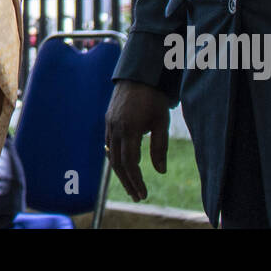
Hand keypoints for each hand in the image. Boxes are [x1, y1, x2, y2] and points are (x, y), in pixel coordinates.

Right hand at [105, 80, 169, 201]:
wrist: (138, 73)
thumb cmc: (153, 97)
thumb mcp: (161, 121)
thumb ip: (160, 147)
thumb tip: (160, 171)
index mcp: (129, 129)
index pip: (130, 163)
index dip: (136, 181)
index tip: (144, 194)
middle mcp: (115, 128)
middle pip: (118, 163)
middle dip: (127, 182)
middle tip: (137, 196)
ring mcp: (109, 124)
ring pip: (111, 155)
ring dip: (121, 172)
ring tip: (131, 185)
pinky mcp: (108, 120)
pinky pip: (108, 144)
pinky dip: (115, 158)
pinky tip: (123, 165)